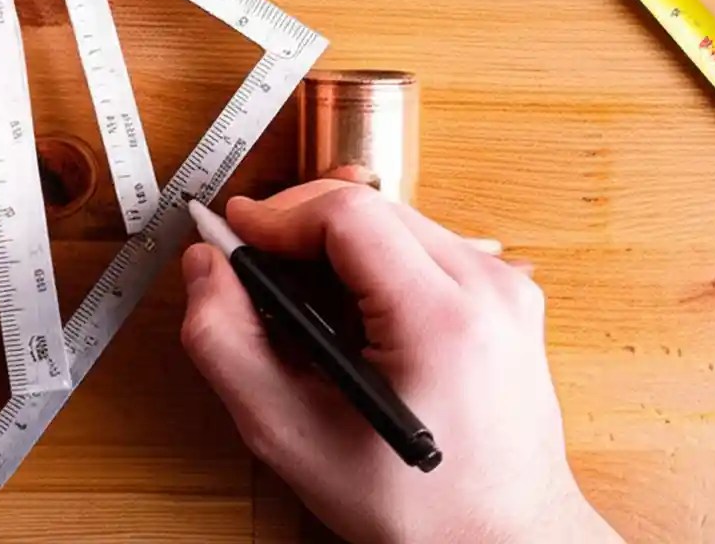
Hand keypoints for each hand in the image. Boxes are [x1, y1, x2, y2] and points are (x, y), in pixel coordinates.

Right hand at [180, 181, 619, 542]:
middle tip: (256, 265)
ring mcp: (506, 288)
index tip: (236, 233)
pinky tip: (354, 313)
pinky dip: (377, 261)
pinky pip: (428, 245)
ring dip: (338, 244)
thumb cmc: (413, 504)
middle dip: (301, 224)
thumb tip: (206, 269)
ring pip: (398, 220)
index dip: (278, 215)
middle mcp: (486, 289)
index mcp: (440, 320)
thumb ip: (227, 344)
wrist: (501, 538)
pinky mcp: (508, 295)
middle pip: (372, 205)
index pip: (348, 213)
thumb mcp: (291, 435)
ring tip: (304, 300)